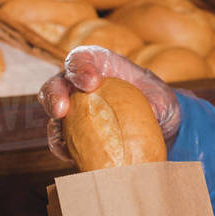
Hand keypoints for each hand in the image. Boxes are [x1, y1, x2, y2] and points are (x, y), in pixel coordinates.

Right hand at [37, 45, 181, 162]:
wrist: (156, 126)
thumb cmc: (156, 102)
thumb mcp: (162, 99)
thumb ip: (156, 103)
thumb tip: (152, 112)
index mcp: (99, 65)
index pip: (82, 59)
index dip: (81, 68)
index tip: (91, 82)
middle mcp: (78, 84)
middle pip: (56, 84)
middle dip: (55, 94)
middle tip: (62, 108)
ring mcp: (72, 108)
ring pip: (51, 113)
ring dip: (52, 125)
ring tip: (59, 138)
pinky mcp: (72, 133)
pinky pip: (59, 140)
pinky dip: (62, 148)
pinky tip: (70, 156)